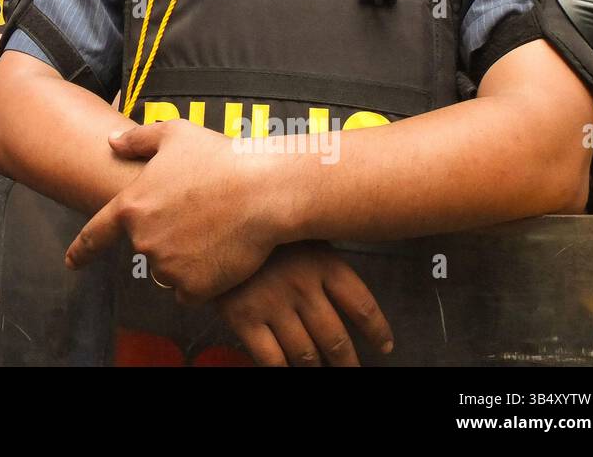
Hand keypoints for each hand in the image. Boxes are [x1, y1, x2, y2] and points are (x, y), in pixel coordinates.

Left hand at [67, 120, 289, 301]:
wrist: (263, 191)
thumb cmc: (220, 157)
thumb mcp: (176, 134)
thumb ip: (138, 140)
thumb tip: (112, 142)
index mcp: (131, 206)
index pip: (95, 234)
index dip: (81, 250)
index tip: (71, 263)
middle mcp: (142, 240)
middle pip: (147, 248)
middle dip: (166, 236)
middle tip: (198, 215)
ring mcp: (167, 266)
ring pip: (170, 270)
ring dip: (185, 259)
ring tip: (214, 231)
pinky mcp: (194, 288)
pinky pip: (192, 291)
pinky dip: (204, 280)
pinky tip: (221, 254)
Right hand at [213, 242, 392, 365]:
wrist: (208, 222)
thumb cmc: (259, 227)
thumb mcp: (300, 230)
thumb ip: (325, 255)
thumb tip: (352, 276)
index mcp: (323, 263)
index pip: (363, 307)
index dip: (378, 332)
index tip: (385, 346)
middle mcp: (303, 287)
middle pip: (336, 338)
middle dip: (347, 361)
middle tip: (351, 369)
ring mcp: (273, 304)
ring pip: (306, 353)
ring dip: (316, 367)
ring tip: (320, 369)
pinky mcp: (244, 317)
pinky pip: (271, 359)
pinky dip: (283, 370)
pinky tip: (289, 370)